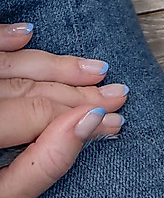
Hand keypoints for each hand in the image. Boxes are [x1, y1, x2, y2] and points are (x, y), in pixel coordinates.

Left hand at [0, 23, 125, 197]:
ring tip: (93, 68)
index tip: (117, 117)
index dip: (80, 114)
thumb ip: (42, 164)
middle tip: (118, 92)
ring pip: (6, 68)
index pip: (34, 113)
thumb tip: (93, 121)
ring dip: (52, 66)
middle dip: (75, 90)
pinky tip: (27, 33)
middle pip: (23, 87)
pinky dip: (1, 40)